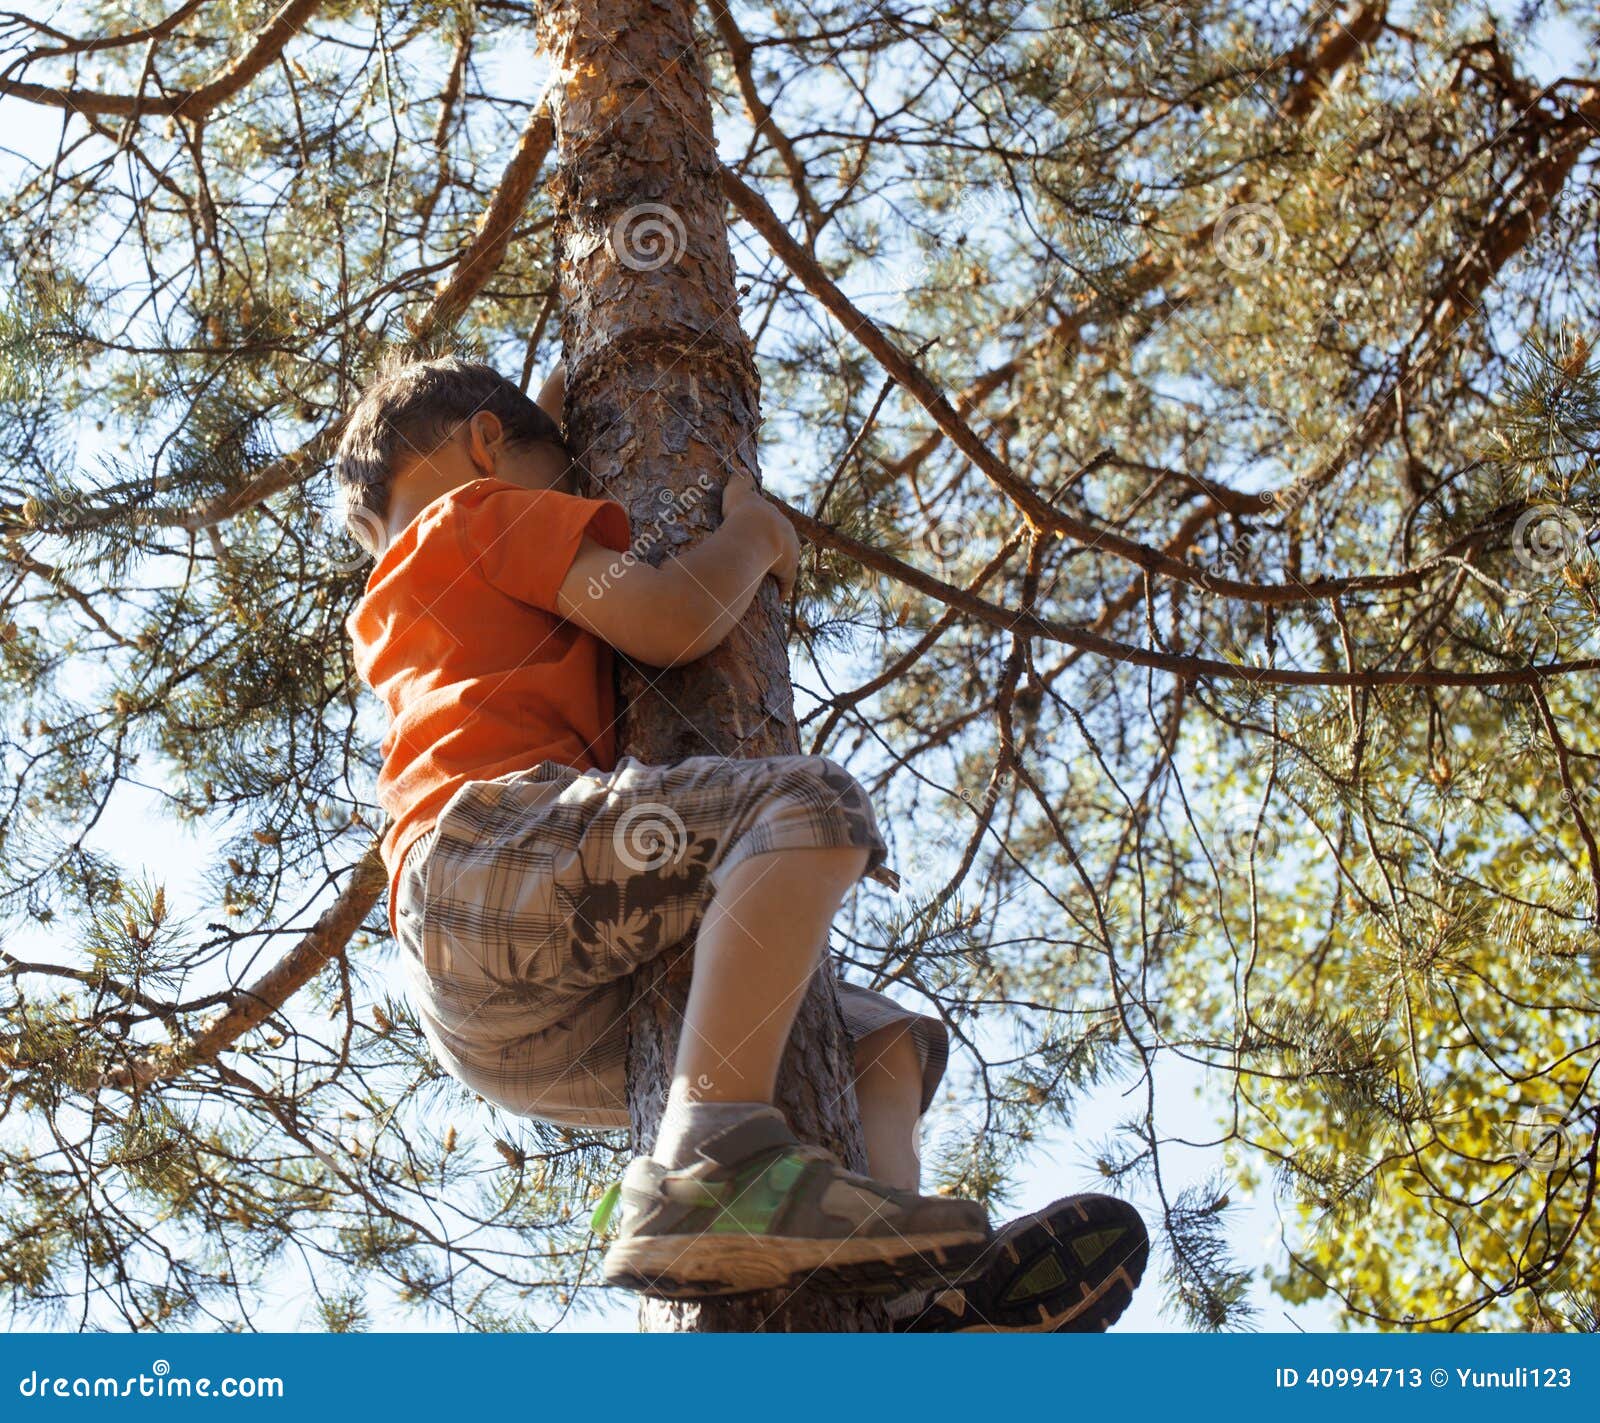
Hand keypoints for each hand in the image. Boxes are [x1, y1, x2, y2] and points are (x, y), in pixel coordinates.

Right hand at [722, 473, 799, 599]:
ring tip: (767, 579)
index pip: (776, 525)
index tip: (758, 537)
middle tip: (762, 559)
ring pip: (787, 565)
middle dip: (776, 552)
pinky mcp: (788, 573)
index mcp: (780, 519)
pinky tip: (777, 598)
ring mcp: (791, 556)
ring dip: (779, 572)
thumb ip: (739, 481)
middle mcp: (790, 537)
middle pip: (784, 546)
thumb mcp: (738, 493)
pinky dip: (782, 590)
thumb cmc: (744, 514)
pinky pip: (786, 584)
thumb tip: (740, 468)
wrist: (754, 533)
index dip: (767, 531)